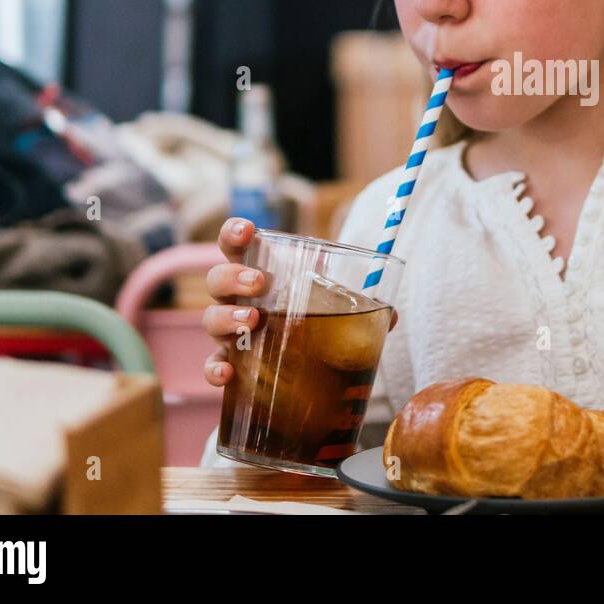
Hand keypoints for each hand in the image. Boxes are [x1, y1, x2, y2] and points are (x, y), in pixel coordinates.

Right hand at [200, 218, 398, 386]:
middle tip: (260, 283)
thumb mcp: (335, 309)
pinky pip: (213, 367)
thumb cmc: (311, 324)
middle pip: (218, 280)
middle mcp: (236, 300)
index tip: (248, 230)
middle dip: (234, 277)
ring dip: (227, 318)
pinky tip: (227, 374)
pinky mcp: (229, 367)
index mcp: (258, 274)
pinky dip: (215, 370)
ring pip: (212, 319)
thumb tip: (392, 315)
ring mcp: (229, 333)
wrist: (298, 372)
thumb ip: (361, 308)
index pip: (235, 246)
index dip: (235, 234)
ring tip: (253, 320)